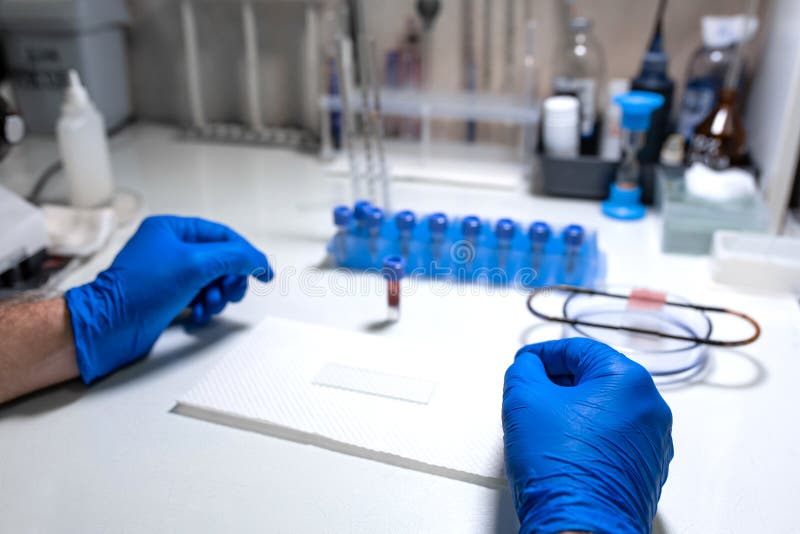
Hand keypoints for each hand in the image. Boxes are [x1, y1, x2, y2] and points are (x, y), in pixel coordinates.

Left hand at [65, 216, 272, 382]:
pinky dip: (206, 306)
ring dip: (218, 295)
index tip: (263, 272)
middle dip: (230, 278)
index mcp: (172, 229)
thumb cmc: (138, 291)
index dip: (245, 254)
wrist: (107, 327)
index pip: (222, 235)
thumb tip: (258, 261)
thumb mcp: (195, 264)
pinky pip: (200, 297)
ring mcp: (169, 274)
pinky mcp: (167, 297)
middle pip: (220, 260)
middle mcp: (170, 248)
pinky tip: (199, 315)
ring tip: (210, 305)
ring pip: (213, 280)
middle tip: (231, 292)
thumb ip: (233, 257)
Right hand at [502, 338, 672, 533]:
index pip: (580, 349)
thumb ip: (524, 371)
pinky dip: (586, 436)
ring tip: (542, 425)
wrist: (581, 529)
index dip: (544, 353)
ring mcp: (652, 442)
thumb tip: (528, 367)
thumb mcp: (525, 401)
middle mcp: (650, 409)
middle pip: (596, 378)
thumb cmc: (563, 473)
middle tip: (530, 392)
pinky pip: (612, 438)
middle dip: (558, 382)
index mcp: (629, 381)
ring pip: (604, 409)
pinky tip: (561, 449)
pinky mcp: (645, 470)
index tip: (526, 362)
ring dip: (572, 410)